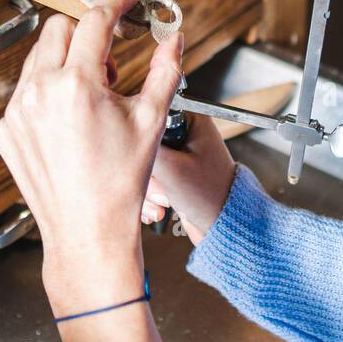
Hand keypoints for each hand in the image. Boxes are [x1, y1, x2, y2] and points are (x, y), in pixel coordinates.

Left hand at [0, 0, 183, 316]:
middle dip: (86, 32)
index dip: (114, 4)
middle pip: (59, 28)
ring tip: (92, 95)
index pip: (94, 20)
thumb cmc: (121, 182)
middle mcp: (40, 91)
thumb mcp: (152, 120)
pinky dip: (47, 90)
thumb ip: (165, 69)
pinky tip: (70, 119)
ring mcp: (17, 110)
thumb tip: (174, 38)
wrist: (88, 230)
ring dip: (65, 60)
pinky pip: (25, 90)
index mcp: (78, 84)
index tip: (124, 2)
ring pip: (38, 58)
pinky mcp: (6, 129)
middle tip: (109, 60)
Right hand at [142, 112, 237, 243]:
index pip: (149, 115)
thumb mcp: (170, 167)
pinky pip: (148, 176)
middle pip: (144, 142)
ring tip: (163, 200)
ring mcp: (179, 152)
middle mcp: (185, 132)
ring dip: (148, 186)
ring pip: (143, 162)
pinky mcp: (173, 170)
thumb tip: (119, 135)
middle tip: (161, 185)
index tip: (147, 159)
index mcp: (191, 119)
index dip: (142, 139)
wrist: (224, 226)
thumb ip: (143, 147)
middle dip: (147, 171)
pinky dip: (149, 193)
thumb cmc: (210, 196)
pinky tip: (158, 206)